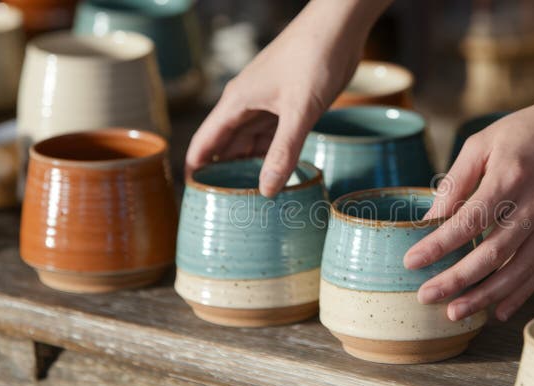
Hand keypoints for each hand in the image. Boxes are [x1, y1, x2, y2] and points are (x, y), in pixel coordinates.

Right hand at [185, 0, 390, 196]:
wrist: (338, 28)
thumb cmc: (313, 59)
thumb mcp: (299, 112)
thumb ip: (283, 152)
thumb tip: (267, 190)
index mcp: (237, 103)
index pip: (204, 144)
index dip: (196, 171)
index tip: (196, 199)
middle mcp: (247, 104)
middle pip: (226, 146)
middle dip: (225, 175)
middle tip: (228, 209)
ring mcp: (268, 104)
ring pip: (250, 142)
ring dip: (250, 166)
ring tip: (250, 198)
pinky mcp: (289, 104)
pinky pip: (273, 135)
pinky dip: (272, 154)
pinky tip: (277, 173)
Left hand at [404, 103, 533, 321]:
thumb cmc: (525, 132)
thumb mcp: (483, 142)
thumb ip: (456, 181)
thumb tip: (429, 219)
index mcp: (509, 178)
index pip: (468, 220)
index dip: (438, 245)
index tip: (412, 262)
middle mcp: (533, 205)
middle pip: (492, 253)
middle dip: (456, 279)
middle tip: (426, 296)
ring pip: (517, 270)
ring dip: (485, 296)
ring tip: (456, 312)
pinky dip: (519, 294)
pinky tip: (497, 311)